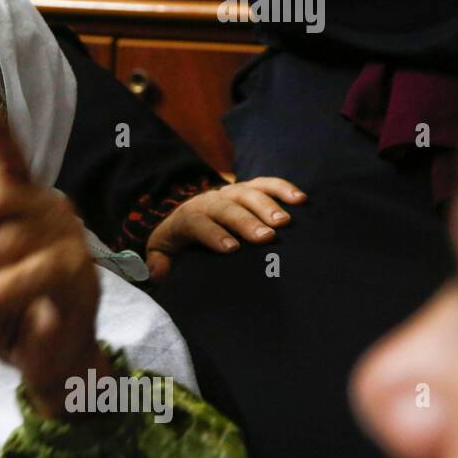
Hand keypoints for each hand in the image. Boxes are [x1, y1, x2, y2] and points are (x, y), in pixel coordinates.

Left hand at [145, 176, 304, 280]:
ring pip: (248, 193)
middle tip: (266, 237)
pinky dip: (283, 188)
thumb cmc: (179, 239)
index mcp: (187, 217)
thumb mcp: (161, 250)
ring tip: (285, 221)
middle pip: (227, 208)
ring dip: (267, 205)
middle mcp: (210, 201)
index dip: (213, 234)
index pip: (197, 223)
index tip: (231, 249)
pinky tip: (300, 200)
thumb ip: (158, 262)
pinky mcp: (248, 188)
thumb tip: (157, 274)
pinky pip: (266, 183)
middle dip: (246, 221)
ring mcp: (230, 192)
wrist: (187, 212)